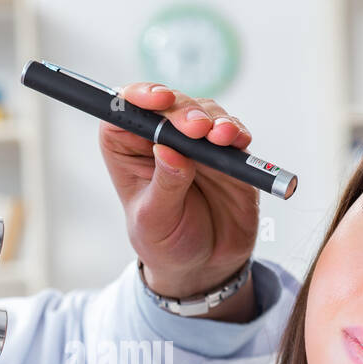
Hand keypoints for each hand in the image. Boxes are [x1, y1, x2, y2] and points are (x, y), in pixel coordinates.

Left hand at [99, 83, 259, 299]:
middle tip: (197, 129)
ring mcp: (195, 143)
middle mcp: (160, 139)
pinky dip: (236, 132)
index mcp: (129, 151)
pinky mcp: (226, 153)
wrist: (205, 266)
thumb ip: (164, 186)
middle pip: (169, 104)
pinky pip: (232, 132)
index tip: (157, 100)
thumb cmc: (166, 244)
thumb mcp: (156, 221)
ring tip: (222, 138)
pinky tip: (238, 141)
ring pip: (204, 111)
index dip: (138, 97)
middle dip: (184, 110)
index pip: (124, 111)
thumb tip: (168, 150)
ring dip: (215, 120)